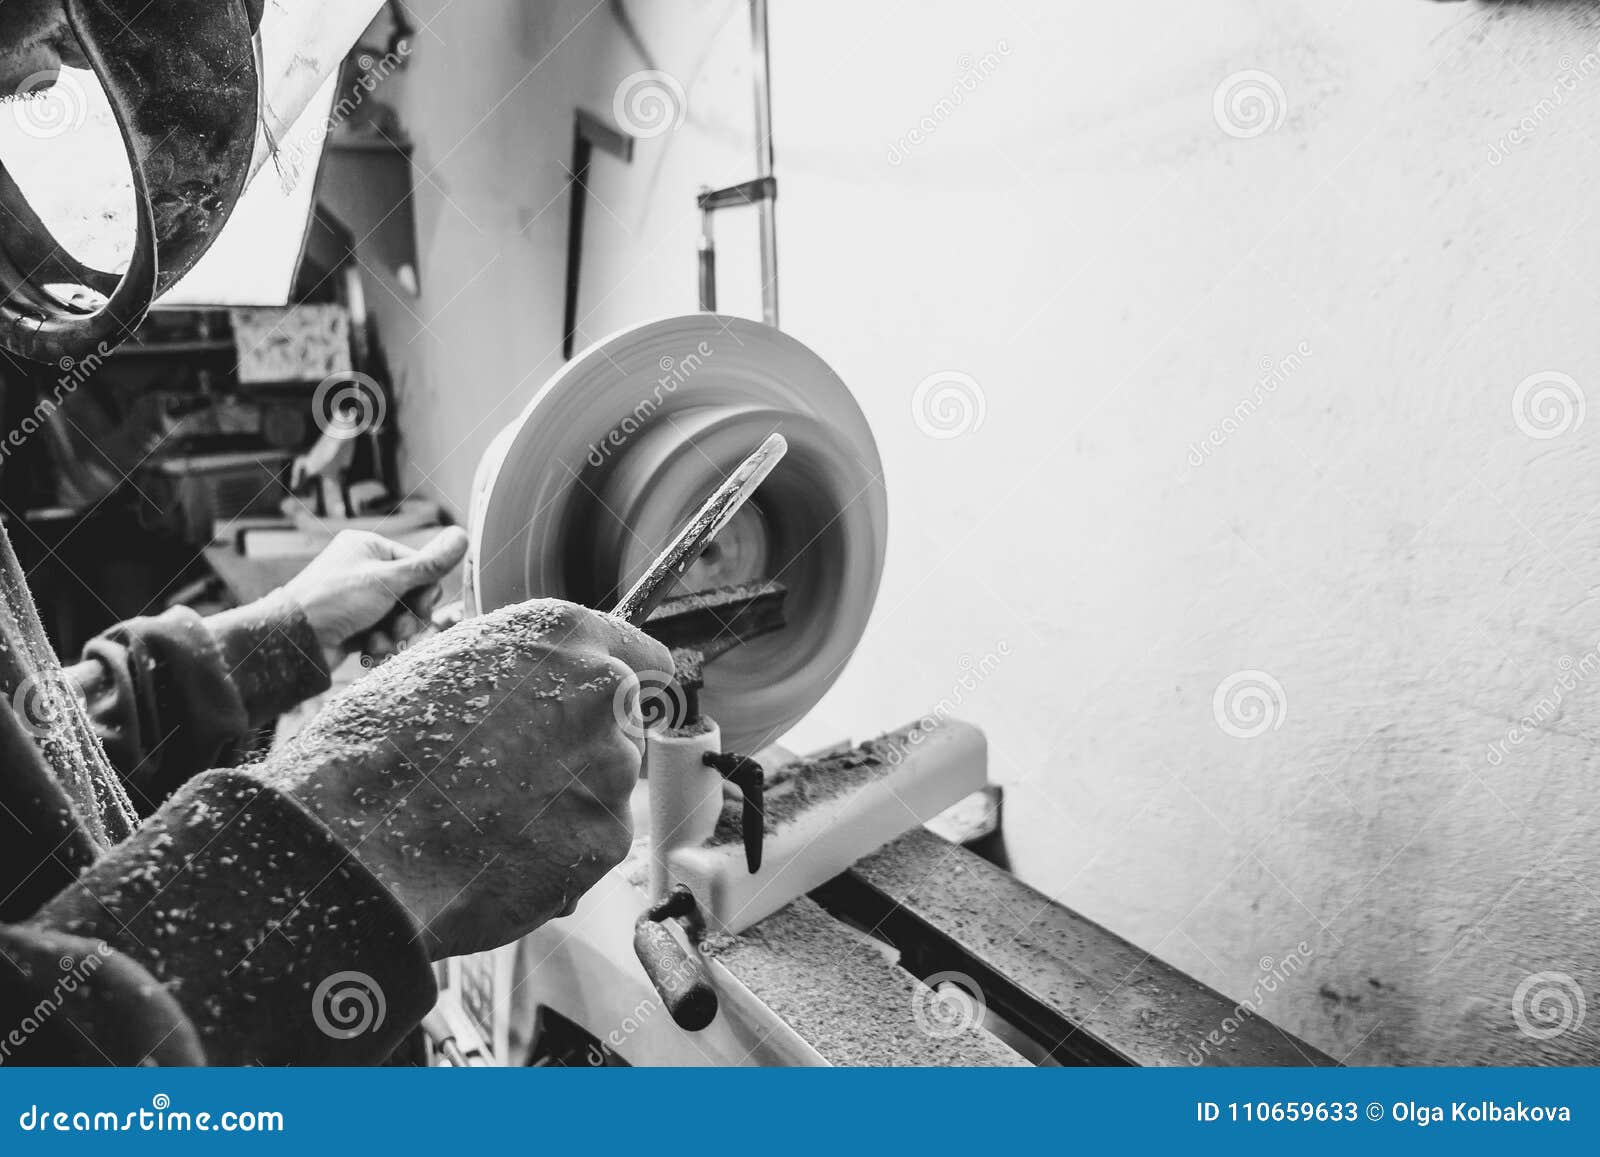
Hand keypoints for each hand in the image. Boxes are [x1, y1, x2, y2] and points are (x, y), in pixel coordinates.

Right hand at [254, 599, 674, 957]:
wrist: (355, 843)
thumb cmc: (374, 749)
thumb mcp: (441, 665)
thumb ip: (514, 668)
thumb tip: (540, 684)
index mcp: (560, 635)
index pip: (638, 653)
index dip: (628, 683)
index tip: (626, 703)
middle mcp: (601, 691)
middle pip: (620, 725)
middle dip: (581, 749)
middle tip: (513, 776)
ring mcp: (611, 767)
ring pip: (606, 786)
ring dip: (567, 802)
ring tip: (488, 819)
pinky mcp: (607, 837)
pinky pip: (594, 842)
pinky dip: (560, 853)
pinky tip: (499, 855)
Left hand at [280, 527, 467, 665]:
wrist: (294, 642)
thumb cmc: (334, 601)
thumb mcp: (388, 580)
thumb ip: (429, 564)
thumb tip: (462, 536)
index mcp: (369, 547)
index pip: (419, 566)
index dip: (425, 590)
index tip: (421, 607)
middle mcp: (363, 569)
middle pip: (412, 593)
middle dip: (409, 616)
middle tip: (400, 628)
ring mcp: (358, 598)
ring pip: (399, 616)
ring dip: (395, 634)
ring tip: (380, 641)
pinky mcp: (353, 624)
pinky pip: (383, 632)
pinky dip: (380, 644)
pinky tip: (368, 650)